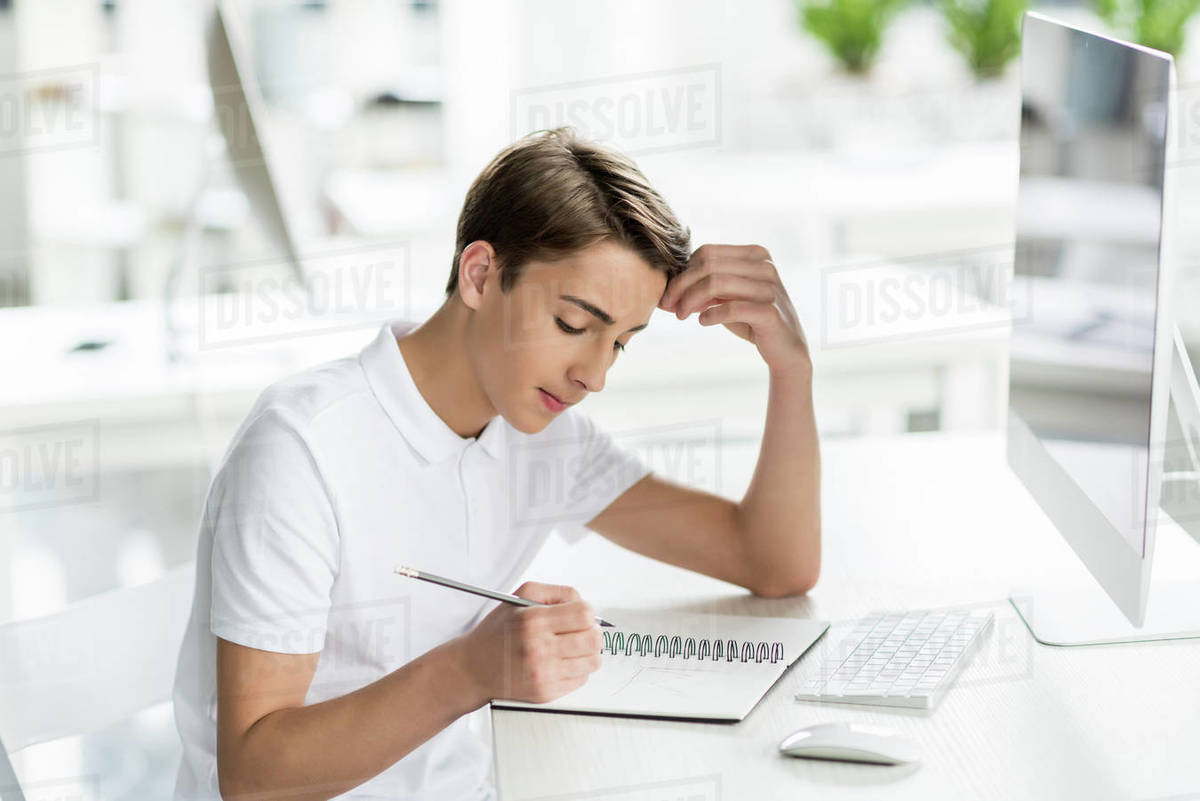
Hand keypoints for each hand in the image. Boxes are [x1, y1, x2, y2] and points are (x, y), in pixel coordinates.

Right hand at [453, 582, 602, 703]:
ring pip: (592, 661)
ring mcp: (543, 673)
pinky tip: (560, 662)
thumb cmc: (496, 633)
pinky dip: (577, 669)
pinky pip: (581, 679)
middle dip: (591, 632)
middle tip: (581, 631)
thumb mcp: (519, 598)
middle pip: (593, 639)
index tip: (580, 615)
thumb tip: (582, 601)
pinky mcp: (546, 692)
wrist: (473, 668)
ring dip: (587, 652)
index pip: (584, 614)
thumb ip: (555, 593)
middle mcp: (538, 648)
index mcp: (533, 621)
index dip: (586, 612)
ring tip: (571, 648)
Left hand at [658, 244, 810, 375]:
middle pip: (708, 266)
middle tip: (669, 306)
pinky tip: (703, 321)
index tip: (670, 295)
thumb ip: (703, 288)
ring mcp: (770, 288)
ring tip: (682, 315)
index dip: (683, 273)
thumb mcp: (726, 298)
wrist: (785, 349)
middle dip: (682, 286)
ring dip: (691, 301)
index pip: (707, 253)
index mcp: (755, 255)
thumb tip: (667, 292)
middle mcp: (765, 266)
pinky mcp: (770, 312)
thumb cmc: (751, 319)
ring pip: (716, 284)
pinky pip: (731, 308)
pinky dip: (710, 315)